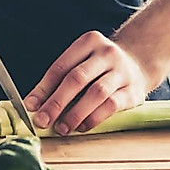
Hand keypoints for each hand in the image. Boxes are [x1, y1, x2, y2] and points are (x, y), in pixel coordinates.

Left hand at [25, 32, 149, 133]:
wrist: (139, 64)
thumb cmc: (99, 66)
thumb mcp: (81, 62)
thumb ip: (59, 80)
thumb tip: (34, 104)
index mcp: (88, 42)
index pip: (60, 67)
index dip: (43, 88)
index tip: (30, 106)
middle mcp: (106, 53)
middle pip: (76, 78)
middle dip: (56, 102)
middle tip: (42, 120)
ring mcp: (122, 71)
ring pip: (96, 93)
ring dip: (75, 113)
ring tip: (62, 127)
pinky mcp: (134, 91)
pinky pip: (112, 105)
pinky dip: (94, 118)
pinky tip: (82, 127)